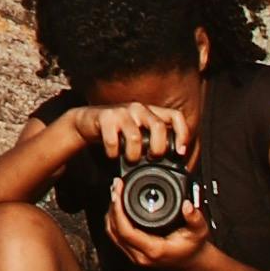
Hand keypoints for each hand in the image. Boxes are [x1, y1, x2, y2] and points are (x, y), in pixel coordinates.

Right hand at [77, 101, 194, 161]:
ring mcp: (121, 112)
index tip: (180, 151)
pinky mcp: (105, 117)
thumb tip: (174, 161)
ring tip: (130, 159)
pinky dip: (113, 153)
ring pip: (136, 136)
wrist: (87, 121)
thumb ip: (154, 142)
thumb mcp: (139, 133)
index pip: (176, 116)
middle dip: (158, 148)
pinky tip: (113, 154)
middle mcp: (138, 109)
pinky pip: (113, 141)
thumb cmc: (117, 131)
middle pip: (159, 126)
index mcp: (151, 112)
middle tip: (152, 158)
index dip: (182, 134)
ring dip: (134, 155)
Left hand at [104, 176, 211, 270]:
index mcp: (154, 250)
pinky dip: (114, 220)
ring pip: (113, 233)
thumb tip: (187, 205)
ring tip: (116, 193)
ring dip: (111, 212)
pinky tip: (118, 207)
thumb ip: (195, 217)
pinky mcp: (134, 253)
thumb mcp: (199, 231)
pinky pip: (117, 236)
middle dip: (112, 206)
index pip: (125, 230)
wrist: (193, 262)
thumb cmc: (194, 248)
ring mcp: (136, 256)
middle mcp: (141, 255)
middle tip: (116, 187)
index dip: (117, 209)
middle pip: (114, 230)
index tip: (118, 190)